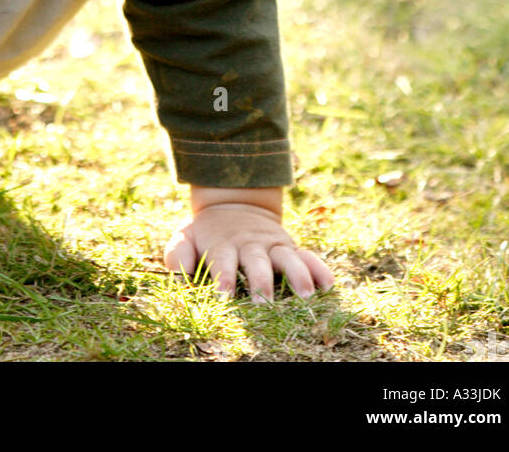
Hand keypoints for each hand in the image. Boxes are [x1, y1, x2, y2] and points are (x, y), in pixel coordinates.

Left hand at [163, 202, 333, 302]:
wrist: (234, 204)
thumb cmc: (207, 233)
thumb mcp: (187, 235)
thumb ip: (179, 251)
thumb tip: (179, 270)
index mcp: (224, 243)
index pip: (223, 260)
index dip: (224, 278)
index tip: (225, 296)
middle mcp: (251, 244)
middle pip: (257, 262)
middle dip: (262, 282)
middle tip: (266, 304)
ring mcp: (273, 245)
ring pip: (287, 258)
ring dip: (297, 276)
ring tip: (306, 297)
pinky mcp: (290, 247)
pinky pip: (308, 257)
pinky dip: (319, 269)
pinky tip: (329, 285)